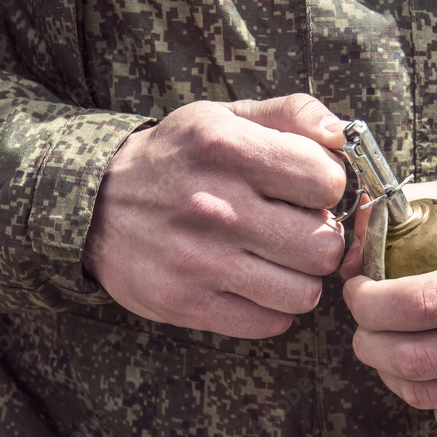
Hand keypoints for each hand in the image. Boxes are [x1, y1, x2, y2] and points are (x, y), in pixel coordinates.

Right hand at [84, 94, 347, 337]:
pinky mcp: (185, 304)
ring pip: (304, 293)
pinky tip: (252, 284)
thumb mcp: (225, 116)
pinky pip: (270, 323)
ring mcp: (198, 261)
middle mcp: (213, 206)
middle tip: (294, 230)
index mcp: (226, 148)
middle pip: (324, 246)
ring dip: (299, 279)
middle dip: (319, 238)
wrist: (94, 205)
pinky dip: (271, 309)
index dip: (327, 187)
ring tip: (275, 260)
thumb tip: (341, 136)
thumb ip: (292, 113)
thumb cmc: (178, 158)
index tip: (306, 190)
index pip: (328, 182)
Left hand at [341, 179, 436, 436]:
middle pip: (417, 357)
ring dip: (391, 373)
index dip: (368, 303)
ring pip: (429, 395)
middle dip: (368, 343)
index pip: (418, 302)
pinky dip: (431, 399)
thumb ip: (418, 207)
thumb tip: (356, 235)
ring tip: (391, 350)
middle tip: (365, 329)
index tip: (358, 292)